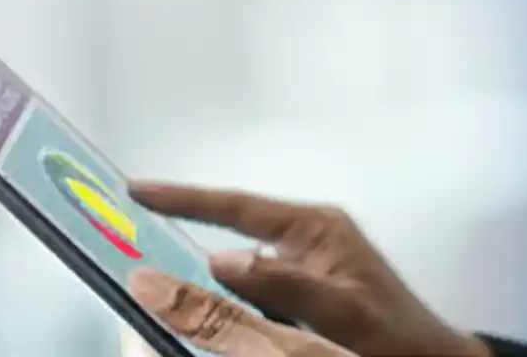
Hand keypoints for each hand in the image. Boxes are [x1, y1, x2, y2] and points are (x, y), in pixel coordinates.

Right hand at [130, 182, 490, 356]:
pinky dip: (224, 313)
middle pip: (226, 239)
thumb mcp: (342, 314)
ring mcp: (303, 271)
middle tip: (127, 249)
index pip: (237, 207)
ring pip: (233, 278)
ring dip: (200, 290)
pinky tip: (202, 323)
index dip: (184, 198)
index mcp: (317, 228)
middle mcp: (306, 242)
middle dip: (178, 247)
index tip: (135, 189)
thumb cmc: (399, 338)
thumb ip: (285, 287)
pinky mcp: (300, 301)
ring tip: (156, 295)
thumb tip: (222, 261)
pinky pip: (248, 303)